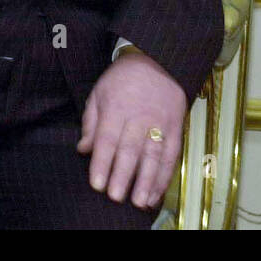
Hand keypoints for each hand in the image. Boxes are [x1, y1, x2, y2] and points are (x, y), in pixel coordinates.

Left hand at [78, 49, 185, 209]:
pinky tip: (158, 192)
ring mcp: (161, 123)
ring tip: (140, 201)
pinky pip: (172, 154)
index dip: (102, 162)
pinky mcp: (177, 127)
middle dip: (123, 175)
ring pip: (154, 155)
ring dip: (147, 180)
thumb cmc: (124, 77)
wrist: (160, 59)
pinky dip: (166, 175)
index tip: (97, 184)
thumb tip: (83, 149)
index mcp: (117, 107)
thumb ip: (90, 121)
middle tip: (116, 197)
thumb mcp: (100, 91)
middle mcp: (140, 117)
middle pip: (131, 149)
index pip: (108, 138)